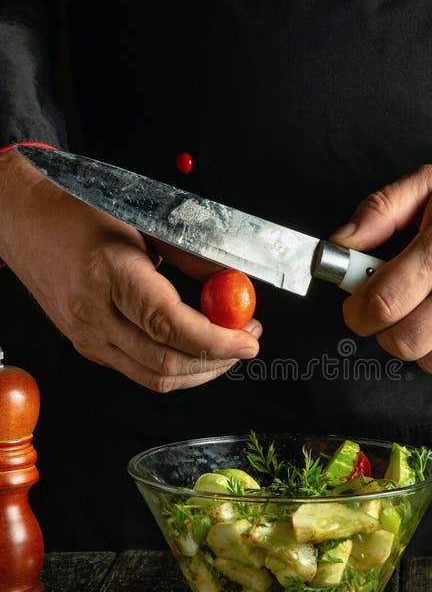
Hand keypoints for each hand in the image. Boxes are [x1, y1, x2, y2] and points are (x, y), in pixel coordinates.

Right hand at [0, 150, 260, 390]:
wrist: (22, 223)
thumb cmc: (78, 213)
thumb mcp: (141, 222)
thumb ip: (190, 256)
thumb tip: (232, 281)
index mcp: (110, 274)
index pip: (171, 325)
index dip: (217, 340)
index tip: (249, 338)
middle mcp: (94, 314)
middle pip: (167, 363)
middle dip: (218, 360)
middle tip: (246, 340)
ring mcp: (87, 336)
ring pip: (154, 377)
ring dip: (200, 370)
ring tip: (227, 346)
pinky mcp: (87, 346)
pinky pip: (139, 370)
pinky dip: (174, 366)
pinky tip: (193, 347)